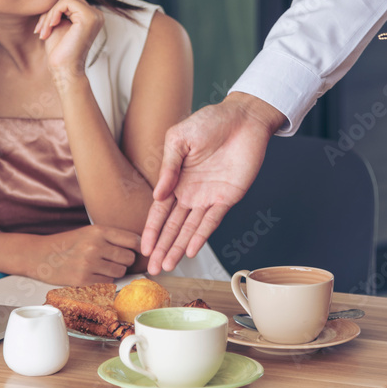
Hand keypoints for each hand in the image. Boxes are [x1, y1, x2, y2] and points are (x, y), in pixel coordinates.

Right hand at [30, 225, 139, 285]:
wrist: (39, 255)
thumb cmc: (67, 243)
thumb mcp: (88, 232)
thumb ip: (111, 238)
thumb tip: (139, 246)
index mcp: (98, 231)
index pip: (132, 240)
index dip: (139, 247)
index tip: (139, 251)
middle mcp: (95, 246)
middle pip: (128, 258)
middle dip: (125, 261)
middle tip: (114, 260)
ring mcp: (89, 264)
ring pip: (120, 272)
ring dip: (115, 272)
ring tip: (101, 266)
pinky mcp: (83, 280)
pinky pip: (107, 283)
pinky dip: (103, 280)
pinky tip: (92, 274)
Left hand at [34, 0, 103, 89]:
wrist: (64, 69)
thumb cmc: (59, 51)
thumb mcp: (58, 24)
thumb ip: (59, 9)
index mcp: (92, 16)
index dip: (53, 9)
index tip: (42, 27)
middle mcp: (97, 14)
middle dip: (50, 10)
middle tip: (41, 28)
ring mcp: (95, 15)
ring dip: (49, 14)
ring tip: (43, 31)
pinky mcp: (88, 17)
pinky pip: (65, 2)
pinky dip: (52, 14)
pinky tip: (49, 28)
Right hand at [141, 93, 285, 274]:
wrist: (243, 119)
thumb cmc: (210, 121)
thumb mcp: (178, 138)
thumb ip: (168, 167)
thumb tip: (158, 196)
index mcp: (175, 178)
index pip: (159, 211)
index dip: (151, 230)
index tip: (143, 248)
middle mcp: (190, 192)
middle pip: (173, 226)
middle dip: (162, 247)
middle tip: (152, 269)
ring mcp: (208, 197)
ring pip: (190, 228)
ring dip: (178, 247)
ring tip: (168, 266)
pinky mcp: (227, 197)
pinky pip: (212, 221)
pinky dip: (201, 236)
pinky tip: (190, 250)